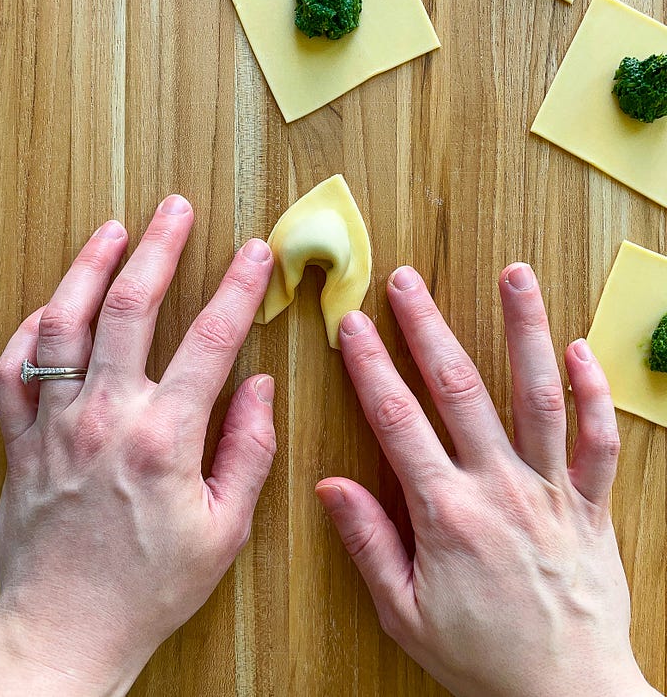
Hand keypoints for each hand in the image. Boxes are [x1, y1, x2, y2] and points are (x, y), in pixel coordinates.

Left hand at [0, 195, 275, 696]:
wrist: (64, 632)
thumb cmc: (149, 587)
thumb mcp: (224, 529)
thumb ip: (249, 449)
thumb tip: (259, 387)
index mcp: (164, 438)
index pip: (211, 339)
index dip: (239, 288)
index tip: (255, 254)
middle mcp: (106, 418)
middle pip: (131, 308)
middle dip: (159, 248)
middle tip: (174, 209)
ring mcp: (56, 424)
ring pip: (65, 324)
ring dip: (89, 268)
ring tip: (110, 231)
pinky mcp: (21, 441)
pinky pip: (14, 369)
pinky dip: (31, 329)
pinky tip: (52, 306)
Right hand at [317, 264, 657, 696]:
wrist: (568, 696)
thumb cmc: (483, 659)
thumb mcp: (404, 615)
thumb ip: (368, 544)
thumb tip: (331, 485)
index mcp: (447, 514)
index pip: (397, 421)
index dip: (371, 367)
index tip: (354, 325)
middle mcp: (501, 487)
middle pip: (459, 389)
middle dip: (428, 327)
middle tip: (408, 281)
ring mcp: (551, 489)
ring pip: (538, 395)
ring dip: (524, 331)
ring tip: (515, 277)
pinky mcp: (591, 503)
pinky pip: (599, 440)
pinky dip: (593, 391)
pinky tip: (581, 348)